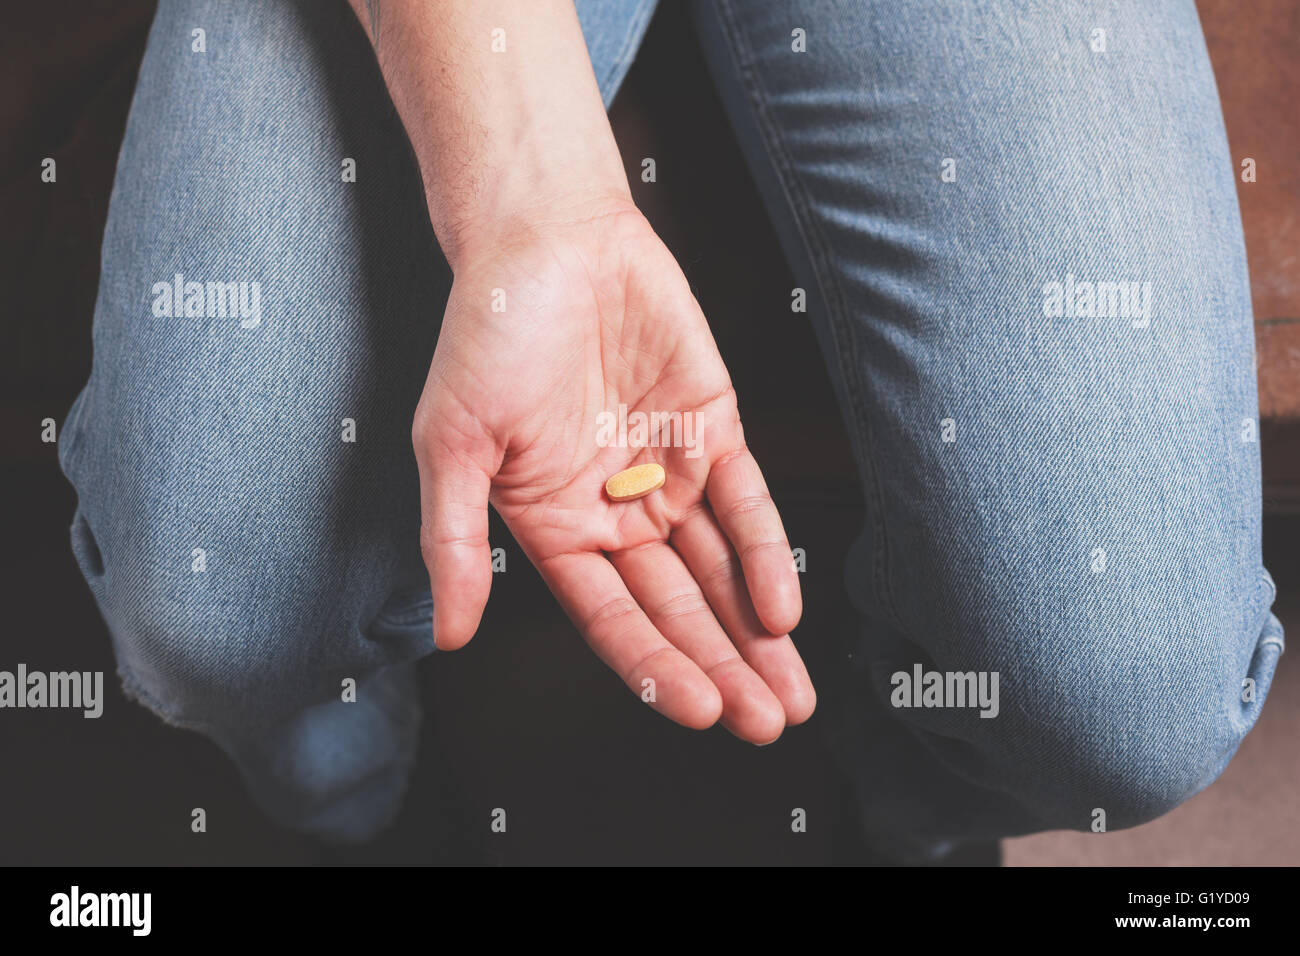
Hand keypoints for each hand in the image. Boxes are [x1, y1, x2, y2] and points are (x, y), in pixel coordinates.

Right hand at [413, 201, 814, 743]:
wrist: (547, 238)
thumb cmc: (488, 336)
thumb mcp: (452, 446)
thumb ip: (454, 542)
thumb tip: (449, 635)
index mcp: (555, 528)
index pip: (612, 618)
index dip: (655, 668)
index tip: (697, 712)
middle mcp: (616, 512)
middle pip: (678, 609)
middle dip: (722, 668)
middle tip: (764, 724)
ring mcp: (668, 474)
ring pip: (721, 569)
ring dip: (756, 633)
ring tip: (789, 694)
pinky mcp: (712, 429)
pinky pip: (748, 502)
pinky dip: (767, 552)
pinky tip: (784, 606)